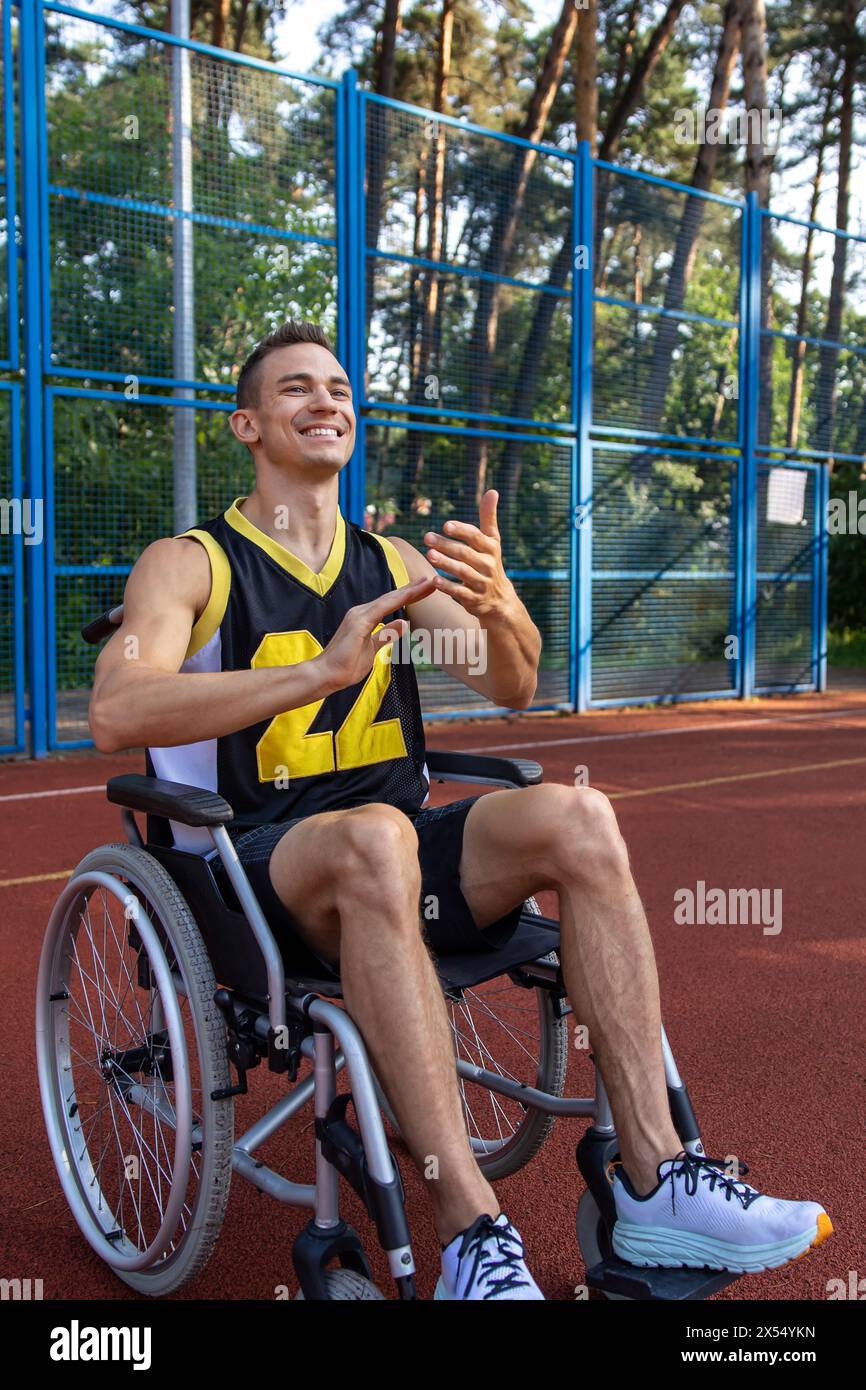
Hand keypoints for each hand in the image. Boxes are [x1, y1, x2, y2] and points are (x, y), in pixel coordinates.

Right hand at [315, 576, 434, 692]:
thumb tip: (403, 623)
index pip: (391, 604)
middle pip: (392, 598)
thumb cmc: (345, 666)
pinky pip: (382, 608)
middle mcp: (361, 612)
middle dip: (414, 589)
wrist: (325, 675)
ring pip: (390, 599)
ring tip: (429, 583)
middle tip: (434, 580)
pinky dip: (398, 600)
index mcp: (364, 618)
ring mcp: (359, 615)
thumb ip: (386, 635)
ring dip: (410, 591)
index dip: (410, 595)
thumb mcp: (372, 650)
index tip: (426, 589)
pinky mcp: (358, 622)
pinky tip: (411, 594)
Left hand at [423, 490, 514, 619]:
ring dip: (446, 564)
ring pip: (463, 572)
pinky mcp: (474, 599)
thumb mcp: (492, 541)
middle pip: (466, 554)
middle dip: (446, 545)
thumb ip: (488, 517)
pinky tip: (434, 580)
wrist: (499, 599)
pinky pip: (460, 592)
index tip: (446, 525)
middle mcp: (488, 565)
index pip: (476, 537)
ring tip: (430, 555)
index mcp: (491, 549)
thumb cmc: (489, 563)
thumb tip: (492, 491)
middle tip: (427, 537)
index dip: (462, 531)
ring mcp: (482, 583)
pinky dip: (448, 586)